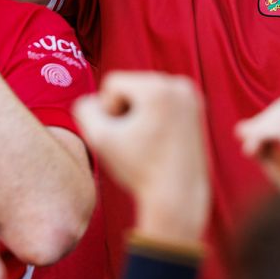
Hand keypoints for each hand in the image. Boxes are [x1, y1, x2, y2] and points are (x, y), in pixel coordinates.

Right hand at [74, 72, 209, 243]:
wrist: (178, 194)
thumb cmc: (138, 169)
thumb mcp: (99, 139)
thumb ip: (84, 109)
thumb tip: (96, 99)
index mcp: (158, 88)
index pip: (113, 84)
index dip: (108, 111)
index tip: (122, 136)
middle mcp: (179, 84)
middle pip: (131, 86)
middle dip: (125, 110)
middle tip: (135, 141)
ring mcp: (191, 94)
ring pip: (144, 92)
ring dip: (138, 113)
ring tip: (146, 141)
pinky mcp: (196, 105)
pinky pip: (160, 99)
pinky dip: (153, 115)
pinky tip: (157, 138)